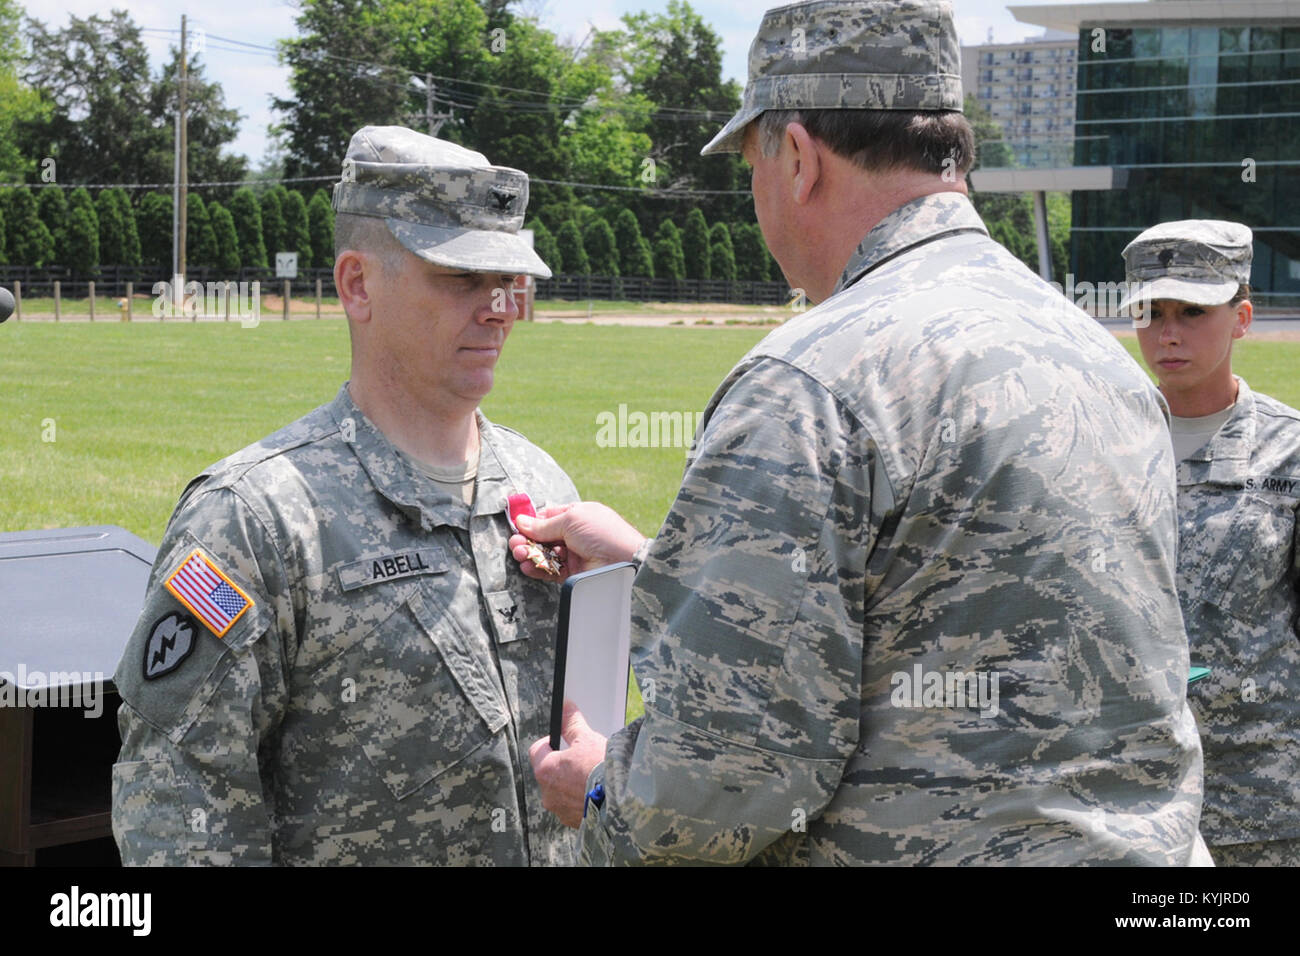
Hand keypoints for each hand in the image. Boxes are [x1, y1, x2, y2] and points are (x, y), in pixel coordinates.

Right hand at [509, 501, 646, 581]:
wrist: (623, 561)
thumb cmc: (603, 533)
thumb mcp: (571, 519)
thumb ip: (545, 524)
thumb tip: (522, 521)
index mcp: (576, 515)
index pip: (548, 517)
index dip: (532, 522)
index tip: (517, 526)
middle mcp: (574, 534)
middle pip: (543, 536)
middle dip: (527, 539)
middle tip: (516, 543)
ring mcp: (573, 553)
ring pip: (544, 553)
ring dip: (529, 553)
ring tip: (519, 554)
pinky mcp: (572, 572)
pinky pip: (550, 569)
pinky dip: (537, 568)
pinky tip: (527, 566)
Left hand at [529, 700, 607, 828]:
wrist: (622, 800)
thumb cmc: (601, 768)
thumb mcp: (587, 739)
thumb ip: (572, 724)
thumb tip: (565, 707)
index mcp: (545, 770)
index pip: (537, 750)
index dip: (550, 742)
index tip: (564, 740)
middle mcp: (548, 793)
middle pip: (550, 772)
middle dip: (563, 765)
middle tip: (583, 758)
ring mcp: (560, 810)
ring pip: (561, 792)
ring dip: (572, 784)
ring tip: (593, 777)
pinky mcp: (574, 822)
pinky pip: (573, 807)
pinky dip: (581, 800)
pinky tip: (597, 793)